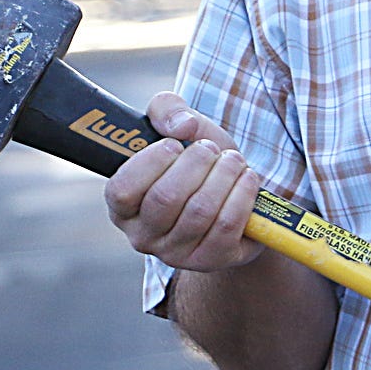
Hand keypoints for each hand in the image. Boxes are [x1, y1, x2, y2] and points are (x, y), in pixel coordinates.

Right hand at [102, 93, 265, 274]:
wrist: (235, 198)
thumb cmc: (198, 163)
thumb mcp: (179, 127)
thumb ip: (167, 109)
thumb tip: (182, 125)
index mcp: (122, 206)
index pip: (122, 190)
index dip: (151, 162)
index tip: (174, 144)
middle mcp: (143, 235)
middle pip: (166, 198)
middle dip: (197, 163)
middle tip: (211, 148)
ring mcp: (176, 253)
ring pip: (200, 210)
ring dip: (224, 176)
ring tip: (234, 160)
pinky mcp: (210, 260)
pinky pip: (227, 226)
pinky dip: (242, 195)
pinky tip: (248, 178)